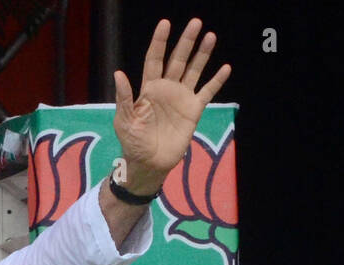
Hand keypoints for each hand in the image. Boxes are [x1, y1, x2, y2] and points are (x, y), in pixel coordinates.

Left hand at [113, 18, 230, 192]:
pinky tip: (225, 67)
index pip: (154, 59)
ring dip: (202, 54)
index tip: (165, 24)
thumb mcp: (124, 120)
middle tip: (195, 22)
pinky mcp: (194, 110)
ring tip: (210, 36)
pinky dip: (216, 80)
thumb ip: (124, 97)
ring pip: (194, 70)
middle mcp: (167, 89)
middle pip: (177, 60)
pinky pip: (207, 92)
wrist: (149, 163)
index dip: (159, 42)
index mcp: (148, 88)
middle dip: (186, 41)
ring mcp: (181, 98)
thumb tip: (118, 73)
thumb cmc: (133, 142)